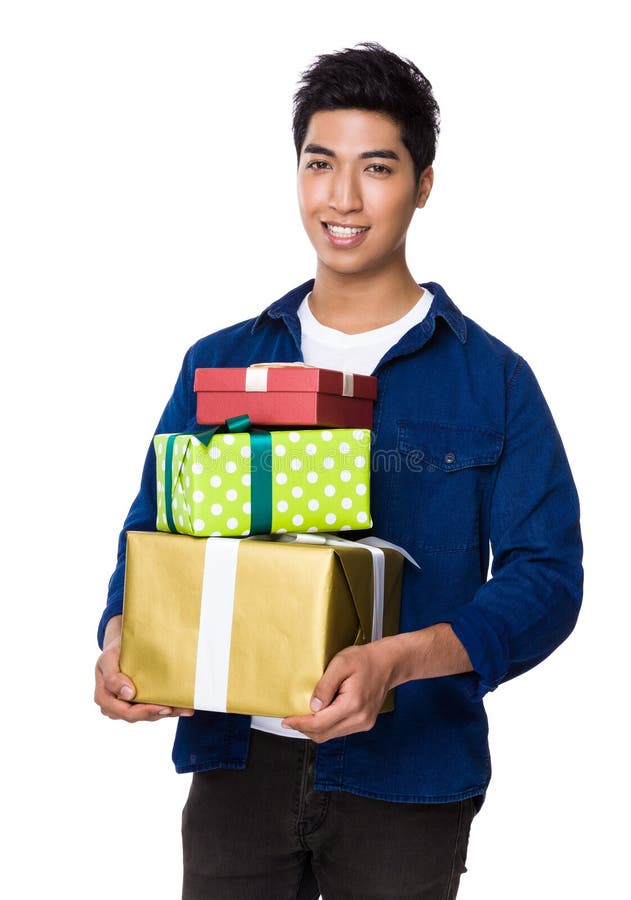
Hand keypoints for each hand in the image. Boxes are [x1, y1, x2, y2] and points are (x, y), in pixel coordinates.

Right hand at [94, 615, 193, 721]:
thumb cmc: (113, 653)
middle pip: (139, 716)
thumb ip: (112, 676)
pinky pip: (153, 709)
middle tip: (178, 709)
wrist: (119, 648)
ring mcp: (126, 707)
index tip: (163, 707)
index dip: (144, 712)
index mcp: (104, 698)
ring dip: (168, 713)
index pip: (125, 711)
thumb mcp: (107, 659)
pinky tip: (183, 707)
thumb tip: (127, 693)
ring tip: (185, 709)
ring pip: (148, 715)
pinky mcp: (138, 704)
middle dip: (160, 713)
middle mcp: (114, 707)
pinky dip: (168, 708)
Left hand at [281, 640, 398, 742]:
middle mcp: (360, 719)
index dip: (300, 724)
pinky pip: (339, 730)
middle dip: (304, 728)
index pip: (320, 724)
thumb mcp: (341, 663)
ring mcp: (363, 723)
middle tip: (290, 719)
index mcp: (353, 705)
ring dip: (314, 729)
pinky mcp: (364, 723)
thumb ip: (325, 686)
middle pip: (324, 734)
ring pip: (331, 735)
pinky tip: (319, 715)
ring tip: (302, 717)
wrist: (388, 663)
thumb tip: (312, 706)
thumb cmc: (366, 660)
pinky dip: (326, 726)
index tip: (286, 721)